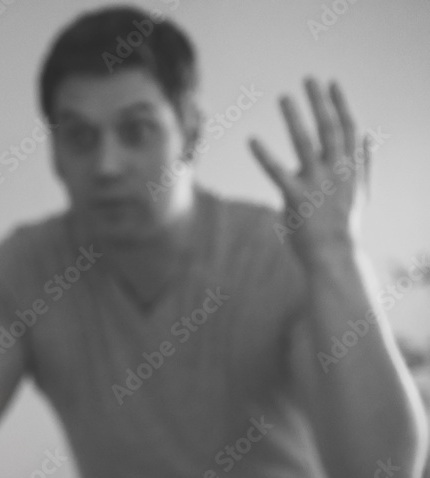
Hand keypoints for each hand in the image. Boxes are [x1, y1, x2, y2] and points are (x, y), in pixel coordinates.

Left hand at [250, 78, 369, 261]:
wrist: (335, 256)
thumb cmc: (345, 225)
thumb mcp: (361, 192)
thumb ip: (365, 162)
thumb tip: (369, 135)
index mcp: (350, 168)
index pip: (348, 127)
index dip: (339, 104)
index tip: (331, 82)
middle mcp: (336, 171)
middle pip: (329, 128)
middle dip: (319, 101)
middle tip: (307, 78)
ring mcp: (317, 184)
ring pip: (306, 143)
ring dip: (295, 118)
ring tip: (284, 97)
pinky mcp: (297, 198)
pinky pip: (277, 173)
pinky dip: (264, 155)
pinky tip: (251, 139)